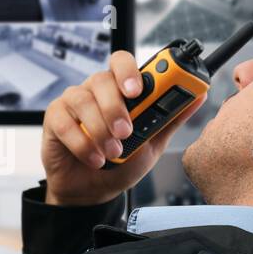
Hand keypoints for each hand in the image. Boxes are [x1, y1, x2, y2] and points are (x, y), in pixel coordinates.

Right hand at [40, 50, 204, 206]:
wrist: (93, 191)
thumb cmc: (120, 164)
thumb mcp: (152, 143)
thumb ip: (171, 119)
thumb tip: (198, 96)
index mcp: (120, 90)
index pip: (122, 62)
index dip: (129, 71)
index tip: (138, 91)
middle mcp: (95, 90)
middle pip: (102, 79)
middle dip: (115, 107)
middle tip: (125, 133)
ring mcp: (73, 102)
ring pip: (83, 101)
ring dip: (100, 130)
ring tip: (111, 153)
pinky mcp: (54, 118)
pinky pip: (65, 122)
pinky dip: (82, 144)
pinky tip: (93, 158)